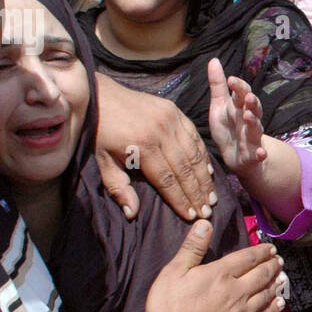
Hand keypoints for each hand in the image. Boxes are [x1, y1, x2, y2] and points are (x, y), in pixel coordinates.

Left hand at [94, 73, 215, 221]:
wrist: (101, 95)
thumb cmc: (100, 132)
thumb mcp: (103, 162)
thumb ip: (118, 187)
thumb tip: (132, 214)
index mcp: (142, 146)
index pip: (167, 180)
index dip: (181, 200)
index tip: (192, 216)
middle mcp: (161, 132)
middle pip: (185, 169)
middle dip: (197, 193)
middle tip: (207, 211)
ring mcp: (171, 119)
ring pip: (194, 153)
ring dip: (204, 177)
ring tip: (211, 196)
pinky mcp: (175, 111)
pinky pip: (194, 136)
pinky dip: (203, 155)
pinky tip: (208, 171)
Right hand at [144, 222, 284, 311]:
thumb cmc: (170, 310)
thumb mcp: (173, 273)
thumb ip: (191, 248)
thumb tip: (205, 223)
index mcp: (220, 274)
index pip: (247, 258)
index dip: (261, 251)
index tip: (270, 248)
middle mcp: (237, 291)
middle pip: (261, 274)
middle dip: (272, 265)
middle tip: (279, 260)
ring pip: (266, 294)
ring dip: (275, 283)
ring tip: (282, 277)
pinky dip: (274, 308)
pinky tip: (279, 303)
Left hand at [207, 58, 266, 179]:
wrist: (237, 157)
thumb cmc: (228, 129)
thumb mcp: (220, 106)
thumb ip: (218, 85)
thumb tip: (214, 60)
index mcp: (240, 107)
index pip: (243, 94)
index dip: (239, 87)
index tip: (231, 79)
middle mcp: (249, 120)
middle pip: (253, 108)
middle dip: (252, 102)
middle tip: (248, 97)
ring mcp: (253, 137)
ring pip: (256, 128)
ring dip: (254, 122)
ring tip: (249, 116)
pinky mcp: (253, 155)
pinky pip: (259, 154)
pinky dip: (261, 154)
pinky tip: (261, 153)